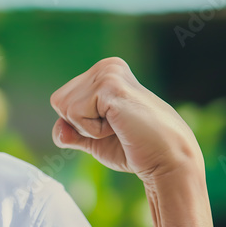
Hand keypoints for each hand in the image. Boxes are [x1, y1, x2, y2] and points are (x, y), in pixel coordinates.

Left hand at [49, 57, 203, 182]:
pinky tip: (120, 126)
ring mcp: (109, 72)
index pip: (61, 101)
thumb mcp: (93, 139)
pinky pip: (75, 114)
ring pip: (64, 108)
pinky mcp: (110, 85)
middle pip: (58, 102)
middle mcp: (106, 66)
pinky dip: (93, 130)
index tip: (111, 127)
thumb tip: (58, 131)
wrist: (167, 160)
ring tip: (119, 126)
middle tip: (116, 128)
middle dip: (81, 125)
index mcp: (104, 72)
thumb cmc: (135, 149)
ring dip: (88, 128)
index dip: (79, 125)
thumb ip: (72, 132)